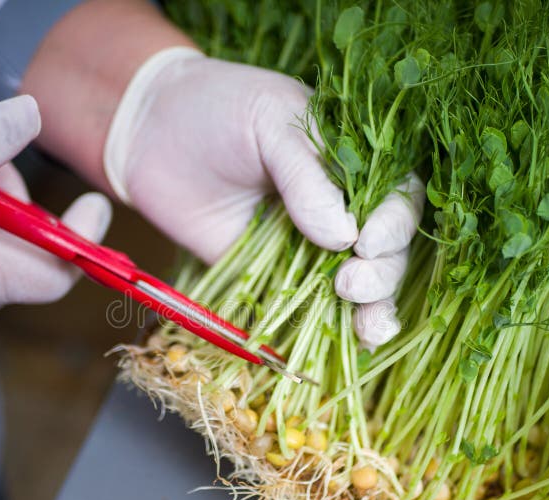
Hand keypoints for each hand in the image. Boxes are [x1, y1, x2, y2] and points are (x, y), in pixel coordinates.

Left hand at [103, 49, 421, 348]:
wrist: (151, 132)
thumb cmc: (217, 108)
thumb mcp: (269, 121)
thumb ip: (306, 174)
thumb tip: (344, 234)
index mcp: (352, 162)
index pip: (396, 197)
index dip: (394, 224)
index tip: (369, 242)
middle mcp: (340, 207)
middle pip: (387, 250)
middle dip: (382, 273)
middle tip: (351, 283)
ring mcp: (309, 245)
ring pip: (361, 284)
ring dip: (373, 309)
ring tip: (367, 328)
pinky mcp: (274, 275)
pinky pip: (311, 305)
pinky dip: (335, 327)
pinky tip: (355, 342)